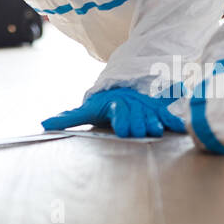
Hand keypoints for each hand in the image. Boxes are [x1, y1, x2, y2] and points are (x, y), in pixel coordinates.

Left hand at [41, 86, 185, 138]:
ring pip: (153, 116)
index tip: (124, 131)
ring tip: (158, 131)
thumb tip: (43, 123)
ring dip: (156, 123)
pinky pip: (168, 113)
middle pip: (137, 118)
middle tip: (142, 133)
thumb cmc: (102, 105)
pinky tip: (180, 129)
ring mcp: (147, 107)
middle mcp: (132, 105)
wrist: (122, 90)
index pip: (120, 114)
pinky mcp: (159, 109)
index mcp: (116, 106)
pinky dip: (174, 119)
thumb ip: (67, 118)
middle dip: (139, 126)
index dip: (123, 122)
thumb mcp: (85, 110)